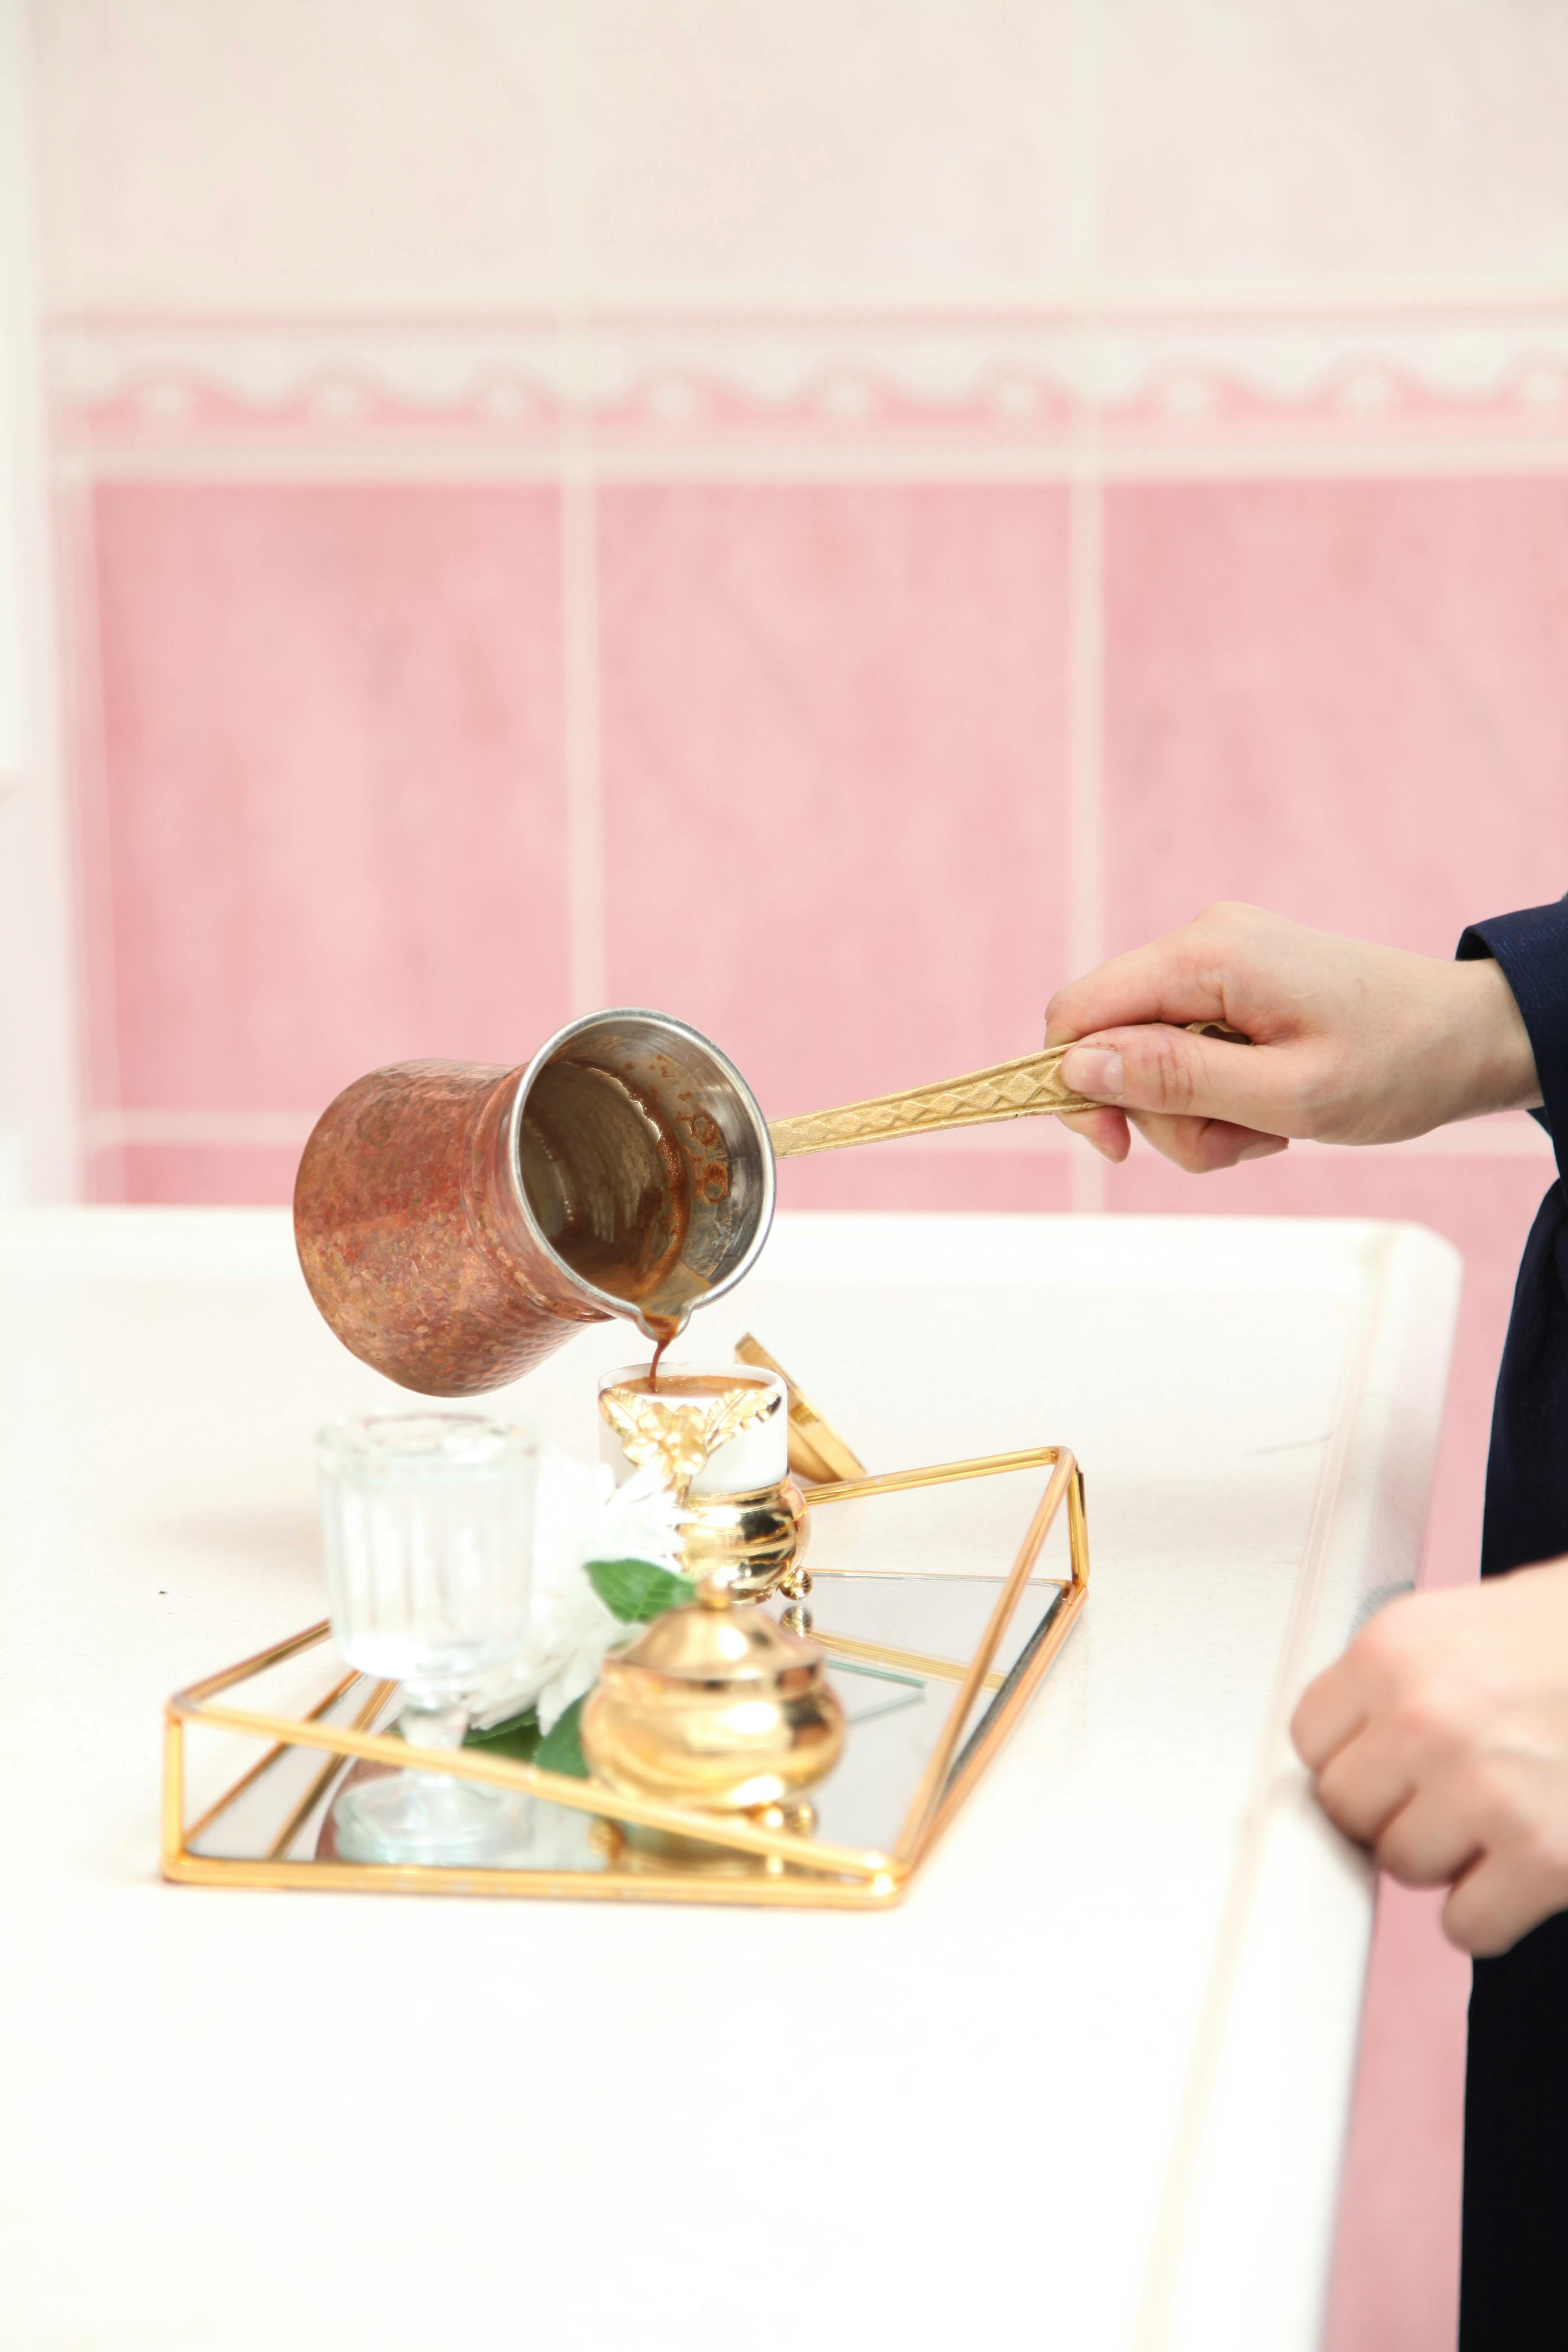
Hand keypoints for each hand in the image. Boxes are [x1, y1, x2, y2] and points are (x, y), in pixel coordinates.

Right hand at [1045, 902, 1538, 1170]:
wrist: (1471, 1039)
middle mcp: (1203, 943)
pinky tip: (1270, 1107)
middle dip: (1161, 1113)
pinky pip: (1187, 1050)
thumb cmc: (1396, 1064)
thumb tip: (1076, 1067)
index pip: (1080, 1012)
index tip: (1117, 1149)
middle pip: (1114, 1044)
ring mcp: (1219, 961)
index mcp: (1208, 956)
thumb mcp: (1284, 1094)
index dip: (1075, 1086)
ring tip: (1268, 1128)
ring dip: (1196, 1115)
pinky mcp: (1235, 985)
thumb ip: (1176, 1079)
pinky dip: (1217, 1095)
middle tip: (1238, 1141)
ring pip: (1151, 1059)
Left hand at [1291, 1564, 1567, 1955]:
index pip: (1311, 1740)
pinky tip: (1528, 1861)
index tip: (1389, 1760)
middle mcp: (1426, 1719)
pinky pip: (1465, 1924)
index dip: (1355, 1756)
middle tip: (1452, 1788)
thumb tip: (1348, 1742)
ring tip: (1503, 1810)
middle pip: (1348, 1810)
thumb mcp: (1467, 1624)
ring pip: (1402, 1867)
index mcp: (1397, 1651)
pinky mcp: (1542, 1857)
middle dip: (1396, 1808)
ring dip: (1448, 1855)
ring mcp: (1483, 1791)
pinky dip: (1495, 1910)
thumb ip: (1399, 1681)